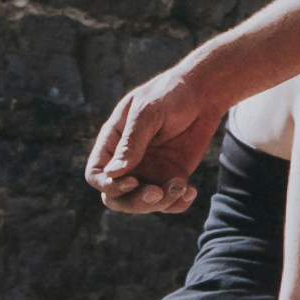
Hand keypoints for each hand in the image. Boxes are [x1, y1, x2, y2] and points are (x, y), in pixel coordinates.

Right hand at [87, 57, 230, 210]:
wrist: (203, 95)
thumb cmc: (170, 95)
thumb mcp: (148, 113)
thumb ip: (131, 142)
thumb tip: (113, 173)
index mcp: (112, 142)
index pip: (96, 174)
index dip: (108, 185)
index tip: (132, 181)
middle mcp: (127, 161)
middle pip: (116, 197)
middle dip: (135, 202)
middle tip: (157, 192)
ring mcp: (148, 172)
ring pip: (143, 204)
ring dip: (160, 204)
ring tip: (181, 186)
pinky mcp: (170, 177)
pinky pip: (168, 203)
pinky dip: (178, 204)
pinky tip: (190, 190)